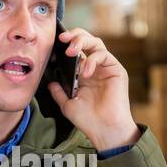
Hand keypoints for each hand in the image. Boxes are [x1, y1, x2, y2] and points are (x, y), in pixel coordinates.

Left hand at [47, 27, 139, 150]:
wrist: (104, 130)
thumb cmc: (88, 120)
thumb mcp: (67, 104)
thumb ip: (58, 92)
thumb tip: (50, 82)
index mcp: (84, 74)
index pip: (76, 50)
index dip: (65, 44)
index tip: (53, 44)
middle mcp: (95, 67)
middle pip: (87, 41)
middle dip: (74, 35)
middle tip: (62, 39)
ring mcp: (106, 68)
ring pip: (96, 43)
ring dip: (82, 41)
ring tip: (71, 51)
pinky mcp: (116, 70)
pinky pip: (104, 55)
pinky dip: (92, 60)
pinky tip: (85, 72)